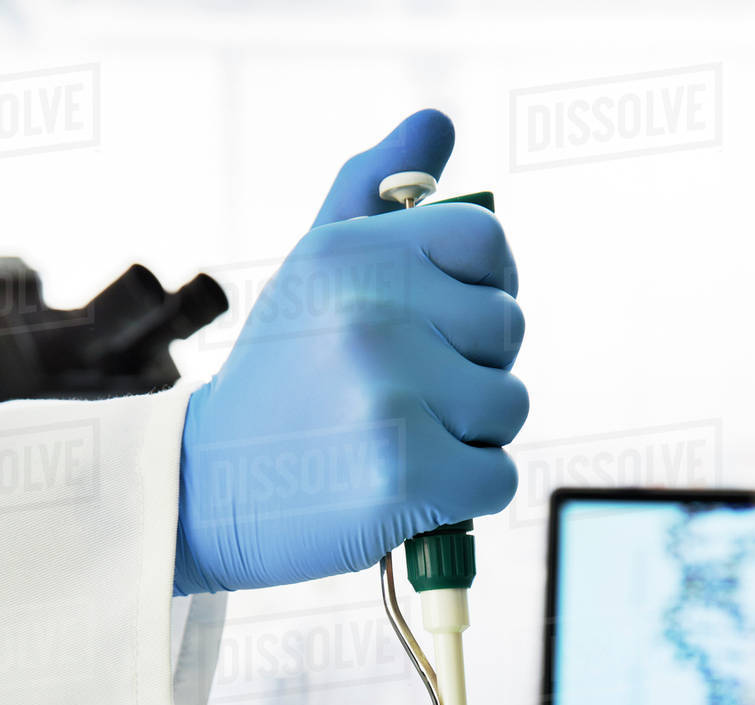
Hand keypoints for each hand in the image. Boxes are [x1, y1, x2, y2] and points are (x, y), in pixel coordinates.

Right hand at [174, 109, 526, 594]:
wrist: (207, 491)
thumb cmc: (279, 378)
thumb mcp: (311, 271)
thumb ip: (374, 193)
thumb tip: (435, 124)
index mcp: (353, 253)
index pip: (488, 244)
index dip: (479, 290)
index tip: (439, 325)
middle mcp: (372, 313)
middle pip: (506, 330)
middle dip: (469, 368)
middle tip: (397, 395)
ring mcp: (390, 397)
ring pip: (508, 404)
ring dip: (468, 433)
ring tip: (395, 439)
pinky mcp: (406, 477)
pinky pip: (498, 476)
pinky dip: (463, 493)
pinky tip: (404, 487)